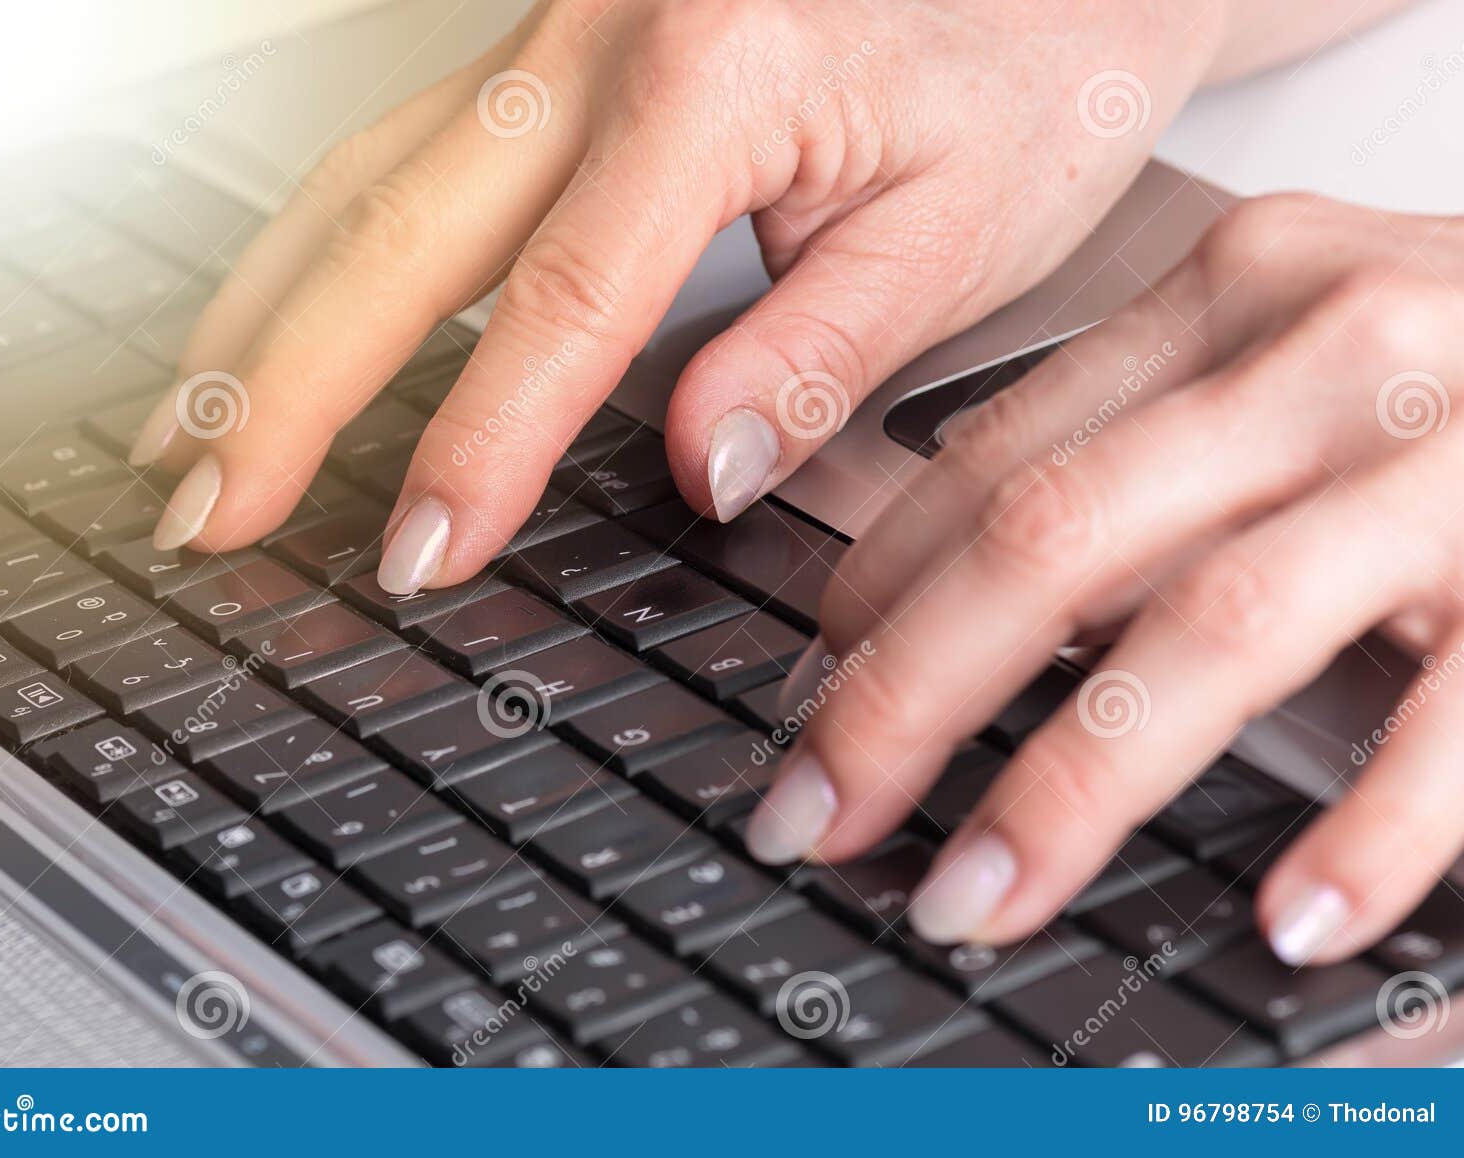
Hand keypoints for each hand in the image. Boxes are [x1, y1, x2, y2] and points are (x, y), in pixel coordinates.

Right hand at [128, 0, 1227, 589]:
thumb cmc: (1043, 51)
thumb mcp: (969, 220)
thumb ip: (820, 351)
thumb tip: (692, 470)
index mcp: (714, 76)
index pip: (562, 303)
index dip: (474, 444)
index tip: (416, 552)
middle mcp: (603, 33)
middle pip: (394, 227)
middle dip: (283, 383)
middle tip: (201, 506)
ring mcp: (561, 28)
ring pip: (364, 175)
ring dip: (264, 310)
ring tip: (187, 427)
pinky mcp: (556, 45)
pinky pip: (401, 148)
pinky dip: (320, 248)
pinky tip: (283, 313)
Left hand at [746, 192, 1463, 965]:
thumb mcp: (1293, 355)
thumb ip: (1145, 454)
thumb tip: (971, 607)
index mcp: (1233, 296)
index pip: (993, 457)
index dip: (872, 598)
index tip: (805, 705)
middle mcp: (1328, 350)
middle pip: (1051, 540)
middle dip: (904, 701)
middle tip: (818, 815)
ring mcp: (1451, 453)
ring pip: (1209, 630)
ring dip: (1069, 789)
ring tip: (979, 896)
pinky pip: (1454, 715)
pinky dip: (1371, 827)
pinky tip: (1292, 918)